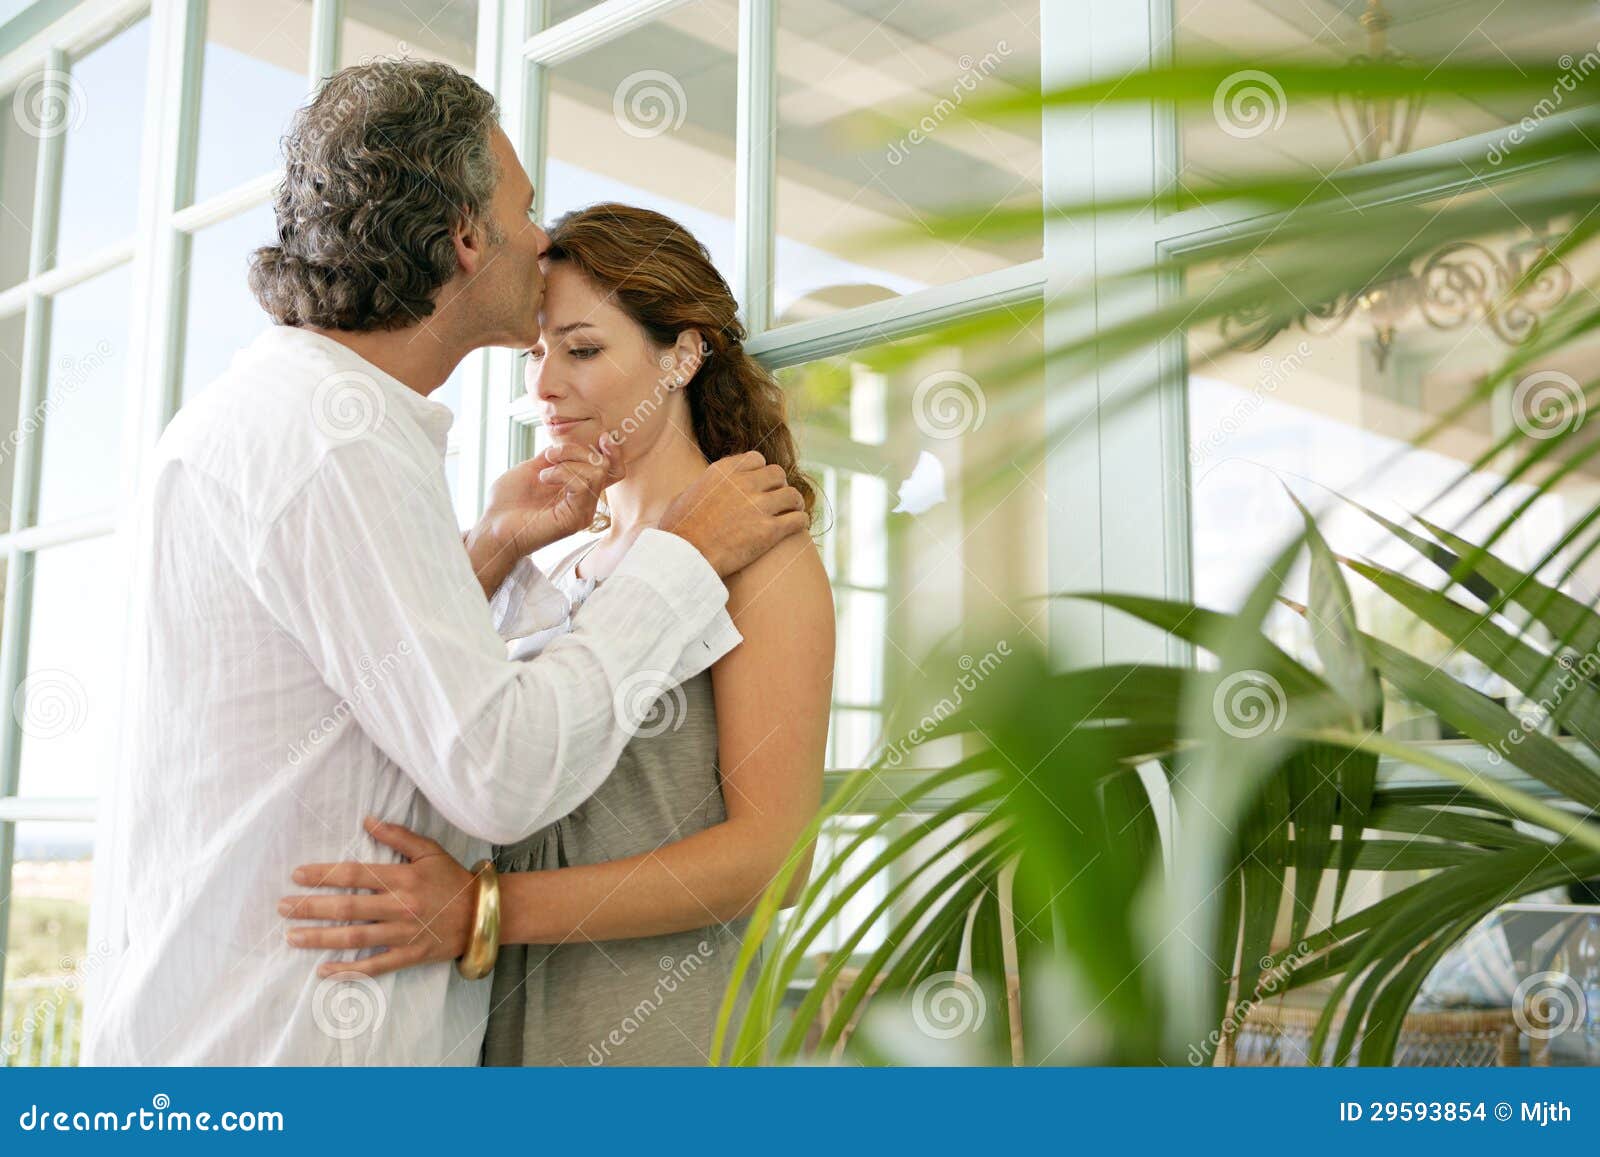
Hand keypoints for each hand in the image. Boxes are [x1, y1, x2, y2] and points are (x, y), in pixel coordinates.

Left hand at [279, 817, 475, 978]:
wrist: (483, 914)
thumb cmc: (453, 880)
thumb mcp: (430, 851)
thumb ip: (398, 836)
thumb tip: (367, 820)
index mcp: (404, 878)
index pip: (356, 874)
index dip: (324, 875)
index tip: (297, 876)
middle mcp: (401, 906)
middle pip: (348, 908)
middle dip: (311, 907)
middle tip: (283, 907)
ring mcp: (404, 934)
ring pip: (355, 938)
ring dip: (320, 938)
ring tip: (292, 936)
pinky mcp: (409, 956)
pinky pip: (374, 966)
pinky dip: (348, 970)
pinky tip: (323, 970)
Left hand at [466, 435, 623, 591]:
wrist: (492, 525)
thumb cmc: (507, 503)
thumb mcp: (533, 468)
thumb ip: (555, 458)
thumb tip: (569, 445)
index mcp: (578, 490)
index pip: (612, 472)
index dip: (613, 453)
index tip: (602, 438)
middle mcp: (584, 502)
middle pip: (604, 466)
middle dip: (577, 451)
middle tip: (549, 456)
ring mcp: (582, 512)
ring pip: (596, 473)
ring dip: (566, 463)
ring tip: (543, 473)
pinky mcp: (576, 519)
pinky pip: (583, 485)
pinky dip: (562, 473)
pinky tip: (543, 479)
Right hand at [659, 451, 808, 577]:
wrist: (685, 557)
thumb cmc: (678, 532)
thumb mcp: (683, 497)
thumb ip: (701, 487)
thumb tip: (700, 488)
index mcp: (724, 471)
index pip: (756, 459)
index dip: (761, 471)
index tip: (761, 483)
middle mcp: (744, 483)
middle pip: (777, 474)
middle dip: (779, 486)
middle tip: (778, 499)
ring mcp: (759, 505)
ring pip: (792, 495)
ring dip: (794, 503)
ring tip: (793, 511)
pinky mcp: (770, 530)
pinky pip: (798, 519)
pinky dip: (801, 521)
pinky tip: (798, 526)